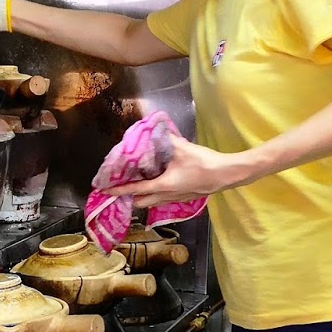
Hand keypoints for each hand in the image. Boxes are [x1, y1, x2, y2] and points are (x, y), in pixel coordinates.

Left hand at [106, 134, 251, 202]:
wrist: (227, 174)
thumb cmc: (204, 163)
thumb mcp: (183, 148)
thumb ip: (167, 138)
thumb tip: (155, 128)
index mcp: (162, 185)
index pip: (135, 189)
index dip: (118, 190)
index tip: (105, 191)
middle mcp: (166, 196)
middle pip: (141, 202)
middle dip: (129, 197)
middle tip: (121, 186)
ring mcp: (176, 199)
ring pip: (153, 202)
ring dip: (143, 197)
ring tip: (137, 185)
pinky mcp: (185, 198)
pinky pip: (164, 199)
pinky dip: (156, 195)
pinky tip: (158, 183)